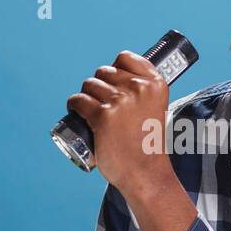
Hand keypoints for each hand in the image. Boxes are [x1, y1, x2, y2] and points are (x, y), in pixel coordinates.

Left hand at [67, 50, 173, 196]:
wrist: (145, 173)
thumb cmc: (147, 145)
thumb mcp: (156, 109)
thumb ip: (142, 91)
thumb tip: (116, 75)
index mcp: (155, 84)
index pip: (125, 57)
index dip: (114, 69)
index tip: (113, 83)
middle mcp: (138, 88)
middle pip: (104, 71)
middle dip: (99, 86)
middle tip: (103, 106)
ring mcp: (120, 101)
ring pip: (89, 84)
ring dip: (86, 97)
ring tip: (93, 113)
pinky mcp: (102, 115)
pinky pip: (78, 100)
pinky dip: (74, 107)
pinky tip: (79, 114)